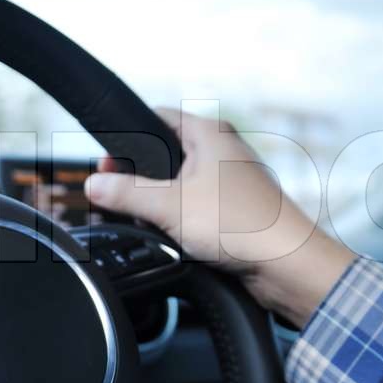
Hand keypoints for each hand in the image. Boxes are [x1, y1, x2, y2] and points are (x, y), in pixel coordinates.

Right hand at [85, 108, 353, 325]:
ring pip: (178, 183)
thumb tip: (94, 185)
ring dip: (158, 203)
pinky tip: (172, 238)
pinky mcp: (234, 209)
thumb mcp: (169, 207)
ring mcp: (230, 180)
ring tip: (146, 221)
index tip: (106, 163)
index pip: (156, 117)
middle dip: (138, 178)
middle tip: (118, 197)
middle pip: (163, 153)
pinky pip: (194, 206)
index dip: (126, 137)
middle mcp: (221, 150)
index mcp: (208, 134)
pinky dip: (178, 218)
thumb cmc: (242, 227)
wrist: (288, 265)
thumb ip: (126, 194)